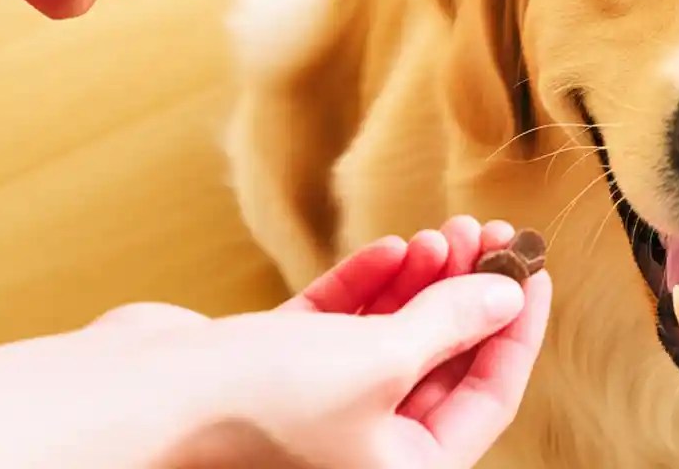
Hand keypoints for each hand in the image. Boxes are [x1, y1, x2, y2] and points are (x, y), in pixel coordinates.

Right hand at [0, 217, 551, 468]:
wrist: (141, 395)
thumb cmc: (264, 398)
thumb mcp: (386, 357)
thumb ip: (454, 321)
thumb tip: (507, 291)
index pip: (489, 395)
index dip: (519, 329)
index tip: (536, 270)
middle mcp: (368, 446)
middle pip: (442, 359)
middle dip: (466, 291)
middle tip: (486, 231)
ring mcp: (322, 406)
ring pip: (394, 336)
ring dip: (422, 280)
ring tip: (441, 231)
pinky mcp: (279, 370)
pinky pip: (343, 326)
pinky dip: (369, 286)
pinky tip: (392, 248)